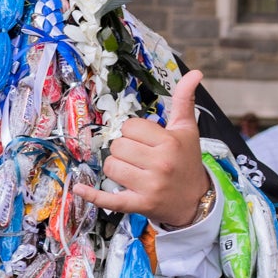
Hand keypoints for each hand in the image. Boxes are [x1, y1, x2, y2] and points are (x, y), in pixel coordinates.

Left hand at [75, 69, 211, 230]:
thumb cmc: (187, 161)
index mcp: (169, 142)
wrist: (197, 201)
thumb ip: (184, 99)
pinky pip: (110, 199)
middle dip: (123, 149)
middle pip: (118, 146)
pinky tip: (80, 188)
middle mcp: (160, 164)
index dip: (133, 131)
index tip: (143, 140)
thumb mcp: (187, 129)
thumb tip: (195, 72)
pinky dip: (93, 195)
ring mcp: (149, 186)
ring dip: (115, 167)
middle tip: (138, 156)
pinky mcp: (139, 205)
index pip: (130, 127)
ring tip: (131, 170)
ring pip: (111, 166)